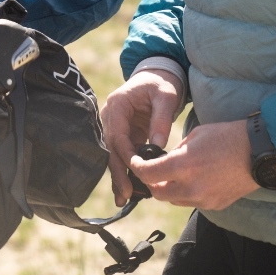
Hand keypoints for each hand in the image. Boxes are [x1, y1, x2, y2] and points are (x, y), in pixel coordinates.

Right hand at [101, 69, 184, 204]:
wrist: (158, 75)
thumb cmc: (162, 83)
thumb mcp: (166, 97)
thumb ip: (161, 120)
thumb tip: (157, 145)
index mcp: (117, 106)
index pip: (117, 135)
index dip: (126, 156)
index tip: (137, 173)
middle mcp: (110, 116)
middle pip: (110, 149)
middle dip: (117, 173)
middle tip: (125, 195)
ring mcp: (115, 125)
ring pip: (114, 154)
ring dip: (119, 176)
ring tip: (124, 199)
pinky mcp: (124, 133)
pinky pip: (123, 154)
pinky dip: (126, 170)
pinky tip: (129, 188)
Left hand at [128, 119, 258, 210]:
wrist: (261, 151)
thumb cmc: (227, 137)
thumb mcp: (193, 136)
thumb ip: (174, 152)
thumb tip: (162, 160)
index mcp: (183, 166)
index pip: (147, 174)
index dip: (136, 167)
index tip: (135, 161)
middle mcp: (192, 187)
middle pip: (157, 193)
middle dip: (150, 182)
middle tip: (151, 171)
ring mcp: (205, 199)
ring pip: (174, 200)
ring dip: (167, 189)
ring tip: (171, 175)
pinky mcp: (216, 205)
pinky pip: (192, 203)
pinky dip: (185, 194)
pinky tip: (191, 181)